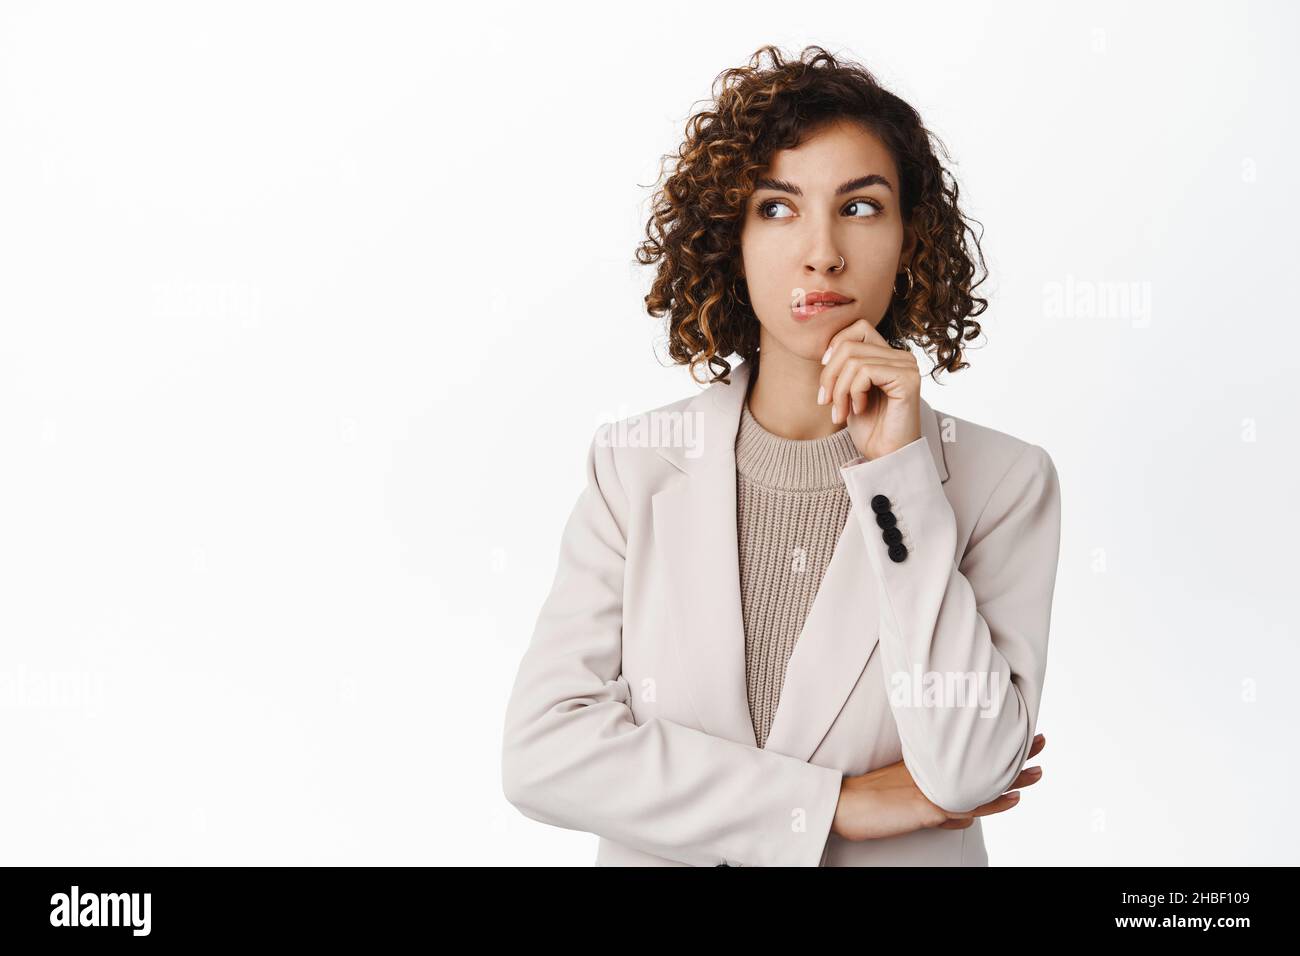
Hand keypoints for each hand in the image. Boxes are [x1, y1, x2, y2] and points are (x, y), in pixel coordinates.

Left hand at [818, 318, 921, 461]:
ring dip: (839, 390)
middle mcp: (901, 356)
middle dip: (829, 376)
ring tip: (841, 412)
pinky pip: (865, 372)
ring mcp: (907, 365)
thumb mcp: (848, 391)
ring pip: (853, 360)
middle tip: (826, 402)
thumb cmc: (869, 428)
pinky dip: (853, 393)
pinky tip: (859, 410)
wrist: (886, 457)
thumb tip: (825, 349)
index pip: (857, 327)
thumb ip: (844, 366)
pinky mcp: (908, 379)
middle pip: (849, 345)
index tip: (825, 375)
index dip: (834, 346)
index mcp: (888, 355)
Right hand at [831, 733, 1046, 841]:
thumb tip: (967, 818)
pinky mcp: (928, 807)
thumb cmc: (869, 802)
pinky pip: (967, 803)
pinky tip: (1012, 797)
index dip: (997, 745)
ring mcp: (932, 789)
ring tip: (1038, 768)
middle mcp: (935, 775)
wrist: (843, 804)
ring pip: (981, 781)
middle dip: (1014, 751)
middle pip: (982, 762)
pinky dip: (993, 800)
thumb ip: (939, 807)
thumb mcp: (909, 803)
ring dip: (1013, 775)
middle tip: (1042, 738)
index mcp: (929, 770)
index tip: (1020, 731)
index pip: (971, 754)